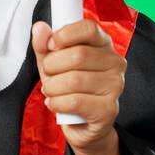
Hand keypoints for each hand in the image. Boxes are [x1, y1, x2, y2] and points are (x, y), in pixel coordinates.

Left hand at [31, 17, 126, 154]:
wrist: (82, 126)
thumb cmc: (71, 92)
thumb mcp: (53, 66)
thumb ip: (45, 47)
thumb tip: (39, 29)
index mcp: (103, 46)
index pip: (89, 28)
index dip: (65, 35)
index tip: (52, 45)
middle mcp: (115, 63)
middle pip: (78, 54)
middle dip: (52, 66)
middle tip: (49, 75)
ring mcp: (115, 86)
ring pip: (74, 80)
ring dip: (52, 88)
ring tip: (51, 92)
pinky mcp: (108, 109)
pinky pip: (74, 101)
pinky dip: (57, 103)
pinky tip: (56, 104)